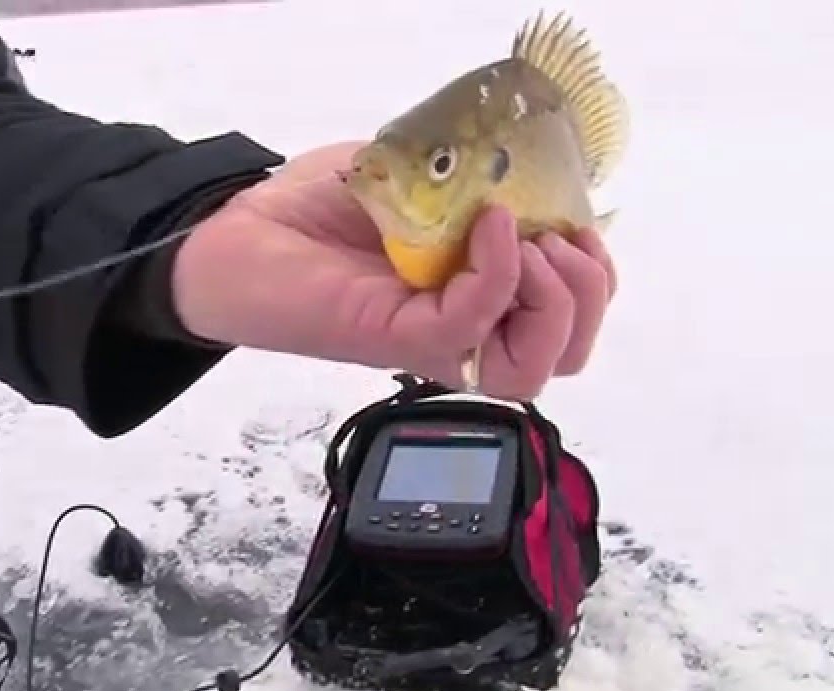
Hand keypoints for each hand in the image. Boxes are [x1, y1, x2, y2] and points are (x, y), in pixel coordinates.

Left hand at [171, 142, 616, 399]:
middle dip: (588, 297)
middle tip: (559, 242)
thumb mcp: (419, 178)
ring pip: (530, 370)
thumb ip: (474, 184)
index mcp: (478, 296)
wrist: (240, 230)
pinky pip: (470, 325)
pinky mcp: (395, 337)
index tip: (572, 220)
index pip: (566, 319)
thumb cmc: (320, 207)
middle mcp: (463, 329)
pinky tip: (491, 227)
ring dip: (556, 301)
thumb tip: (528, 177)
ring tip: (533, 245)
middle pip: (562, 357)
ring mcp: (430, 340)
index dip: (593, 277)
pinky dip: (498, 274)